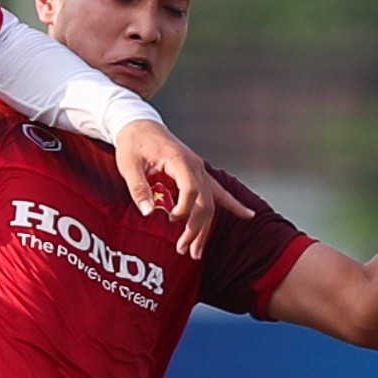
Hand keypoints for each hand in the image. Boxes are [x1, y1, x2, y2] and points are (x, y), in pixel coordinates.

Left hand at [113, 119, 249, 259]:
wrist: (140, 124)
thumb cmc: (133, 143)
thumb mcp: (128, 165)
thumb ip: (138, 188)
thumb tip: (149, 213)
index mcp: (178, 160)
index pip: (191, 189)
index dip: (184, 208)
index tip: (170, 219)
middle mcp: (195, 166)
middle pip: (204, 201)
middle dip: (195, 229)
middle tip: (183, 250)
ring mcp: (199, 169)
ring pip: (210, 202)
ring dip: (204, 228)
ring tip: (195, 252)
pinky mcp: (198, 173)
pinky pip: (218, 191)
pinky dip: (232, 204)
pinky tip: (248, 215)